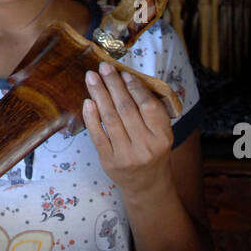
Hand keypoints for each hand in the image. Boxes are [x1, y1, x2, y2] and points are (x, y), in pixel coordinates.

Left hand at [82, 61, 173, 193]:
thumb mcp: (161, 132)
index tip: (123, 73)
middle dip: (113, 84)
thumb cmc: (152, 150)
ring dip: (99, 94)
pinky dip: (91, 117)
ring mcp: (126, 155)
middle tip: (103, 67)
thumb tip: (127, 79)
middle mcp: (146, 146)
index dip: (134, 87)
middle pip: (126, 109)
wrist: (146, 184)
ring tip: (92, 78)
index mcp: (162, 136)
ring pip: (110, 119)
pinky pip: (98, 135)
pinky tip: (88, 101)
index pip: (148, 106)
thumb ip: (150, 110)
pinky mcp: (109, 161)